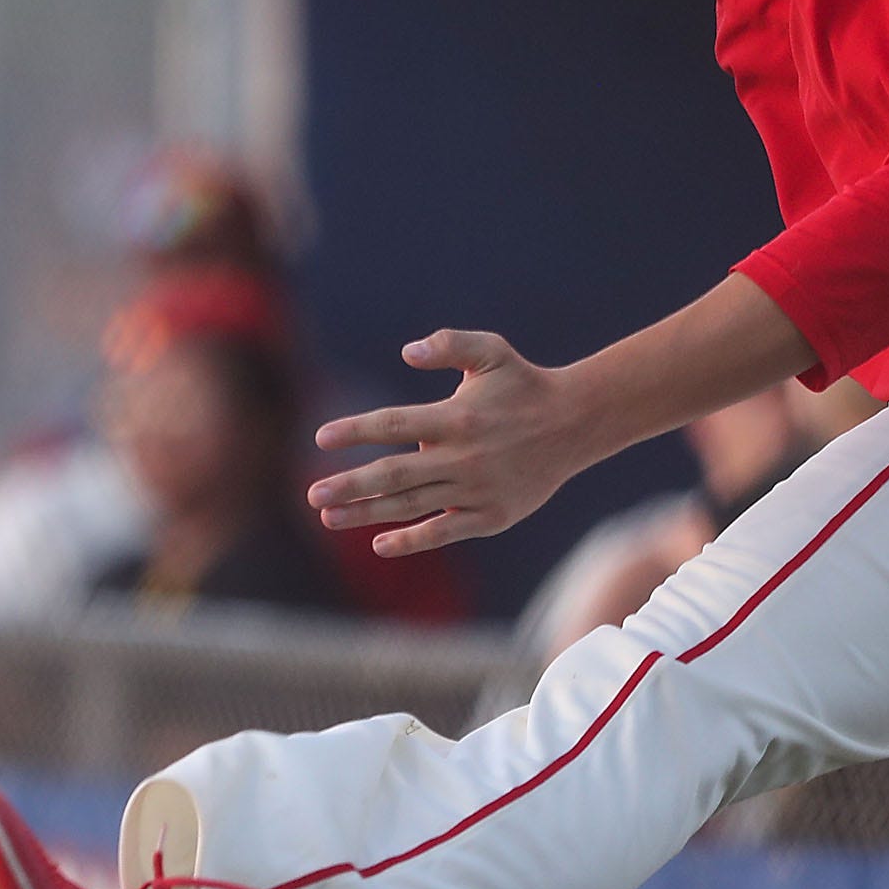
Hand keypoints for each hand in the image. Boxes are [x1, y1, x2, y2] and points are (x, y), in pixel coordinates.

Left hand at [308, 330, 607, 554]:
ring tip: (328, 517)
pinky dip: (412, 540)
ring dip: (367, 514)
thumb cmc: (524, 384)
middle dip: (350, 485)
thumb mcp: (491, 352)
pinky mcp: (491, 516)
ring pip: (412, 506)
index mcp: (456, 418)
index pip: (394, 424)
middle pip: (394, 474)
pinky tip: (379, 544)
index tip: (320, 438)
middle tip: (312, 494)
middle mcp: (462, 457)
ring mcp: (476, 490)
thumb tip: (407, 351)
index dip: (356, 431)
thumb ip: (449, 345)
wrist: (576, 424)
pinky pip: (444, 531)